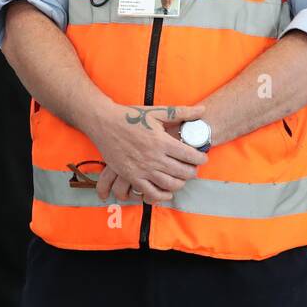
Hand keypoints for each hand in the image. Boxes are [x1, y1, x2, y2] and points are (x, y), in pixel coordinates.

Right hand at [85, 102, 205, 203]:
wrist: (104, 123)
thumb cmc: (131, 116)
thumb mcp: (157, 112)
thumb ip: (181, 112)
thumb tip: (202, 110)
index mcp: (161, 141)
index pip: (189, 155)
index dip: (200, 159)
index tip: (203, 159)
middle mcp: (154, 157)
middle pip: (182, 172)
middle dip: (192, 172)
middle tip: (194, 169)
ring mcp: (142, 169)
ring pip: (169, 184)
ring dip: (180, 184)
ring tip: (182, 178)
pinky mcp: (131, 176)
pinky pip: (150, 192)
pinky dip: (162, 196)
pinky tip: (168, 193)